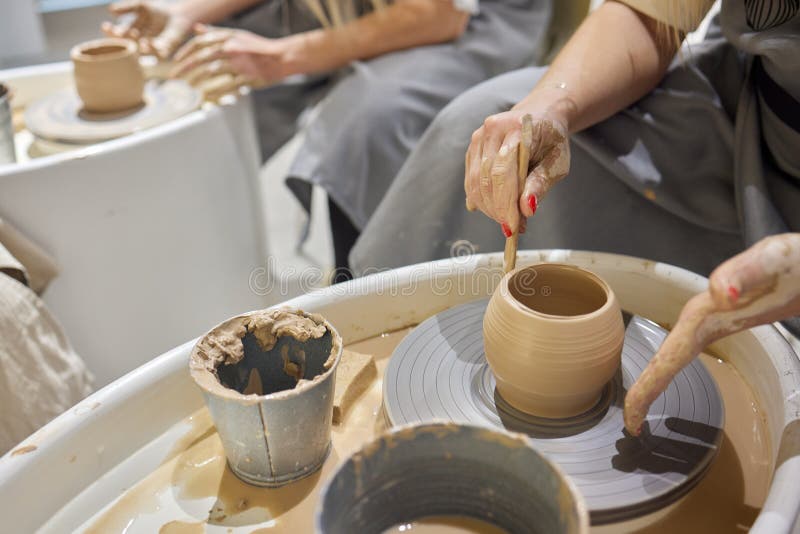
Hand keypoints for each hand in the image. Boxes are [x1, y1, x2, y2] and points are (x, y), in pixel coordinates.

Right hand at [102, 0, 191, 58]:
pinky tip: (148, 42)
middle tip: (118, 32)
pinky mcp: (164, 51)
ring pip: (140, 51)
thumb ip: (127, 8)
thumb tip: (110, 10)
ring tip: (133, 35)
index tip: (105, 25)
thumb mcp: (140, 6)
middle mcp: (139, 43)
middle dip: (121, 39)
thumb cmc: (157, 12)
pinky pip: (157, 54)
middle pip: (127, 44)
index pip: (118, 34)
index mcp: (131, 33)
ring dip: (135, 44)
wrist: (177, 16)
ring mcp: (151, 48)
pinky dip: (152, 49)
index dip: (110, 31)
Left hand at [171, 25, 294, 99]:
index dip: (185, 52)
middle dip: (184, 68)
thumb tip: (196, 28)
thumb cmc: (259, 47)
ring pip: (211, 71)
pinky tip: (206, 96)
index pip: (200, 42)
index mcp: (228, 37)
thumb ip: (216, 33)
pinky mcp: (247, 77)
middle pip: (202, 57)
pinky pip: (227, 85)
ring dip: (196, 81)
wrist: (282, 57)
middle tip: (173, 77)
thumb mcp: (237, 34)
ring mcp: (240, 63)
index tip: (175, 61)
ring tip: (187, 88)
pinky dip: (215, 91)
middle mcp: (232, 48)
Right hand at [464, 108, 568, 236]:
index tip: (513, 227)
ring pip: (475, 181)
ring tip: (506, 220)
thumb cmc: (552, 140)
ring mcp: (478, 137)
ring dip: (488, 207)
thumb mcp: (557, 163)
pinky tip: (494, 210)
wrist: (541, 115)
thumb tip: (526, 210)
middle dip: (497, 209)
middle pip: (486, 178)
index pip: (503, 171)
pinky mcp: (472, 148)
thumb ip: (540, 184)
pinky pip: (471, 179)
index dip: (505, 202)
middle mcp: (492, 130)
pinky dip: (481, 199)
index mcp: (517, 129)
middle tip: (512, 228)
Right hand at [624, 233, 799, 434]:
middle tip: (633, 426)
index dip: (646, 389)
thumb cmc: (792, 261)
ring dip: (653, 384)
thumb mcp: (773, 261)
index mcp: (704, 312)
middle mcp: (700, 319)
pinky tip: (670, 381)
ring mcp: (710, 322)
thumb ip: (744, 272)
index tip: (633, 417)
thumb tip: (719, 293)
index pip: (666, 358)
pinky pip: (686, 355)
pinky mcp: (723, 323)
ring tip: (641, 412)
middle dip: (642, 392)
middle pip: (662, 361)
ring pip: (671, 358)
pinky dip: (670, 373)